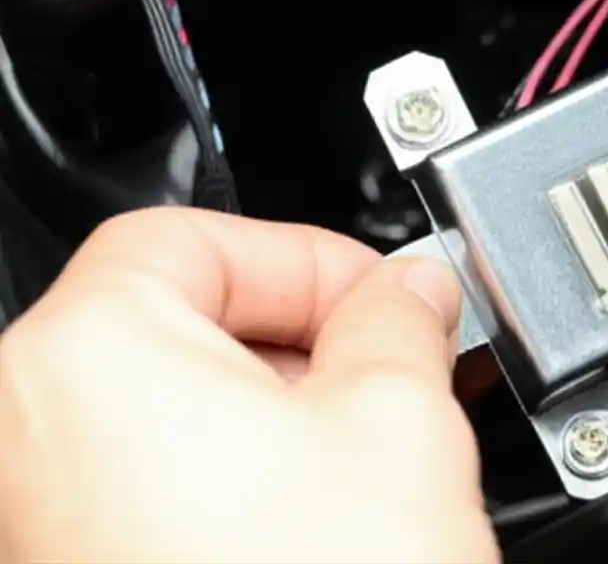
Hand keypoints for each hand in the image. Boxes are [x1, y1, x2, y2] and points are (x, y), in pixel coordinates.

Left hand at [0, 208, 498, 562]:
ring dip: (281, 417)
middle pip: (178, 324)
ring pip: (172, 414)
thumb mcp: (400, 426)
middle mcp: (28, 440)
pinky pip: (156, 488)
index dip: (310, 256)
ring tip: (369, 466)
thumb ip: (404, 323)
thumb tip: (413, 291)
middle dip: (306, 343)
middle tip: (396, 376)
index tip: (383, 299)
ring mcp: (41, 521)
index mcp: (88, 361)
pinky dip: (239, 484)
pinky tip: (321, 526)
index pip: (194, 236)